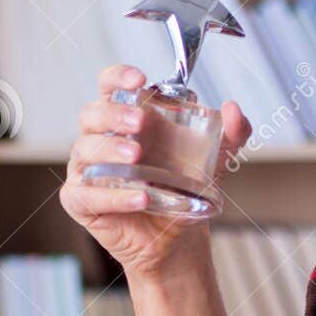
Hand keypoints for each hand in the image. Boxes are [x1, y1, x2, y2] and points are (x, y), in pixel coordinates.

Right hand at [59, 64, 250, 280]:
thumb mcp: (215, 160)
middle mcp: (101, 140)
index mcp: (127, 120)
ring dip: (110, 150)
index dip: (118, 77)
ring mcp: (88, 171)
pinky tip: (141, 198)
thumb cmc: (184, 190)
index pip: (110, 87)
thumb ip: (231, 134)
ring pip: (85, 151)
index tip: (138, 80)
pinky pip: (88, 195)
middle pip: (91, 114)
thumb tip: (234, 110)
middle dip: (114, 114)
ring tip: (137, 158)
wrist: (178, 237)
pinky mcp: (82, 202)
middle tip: (140, 122)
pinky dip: (115, 196)